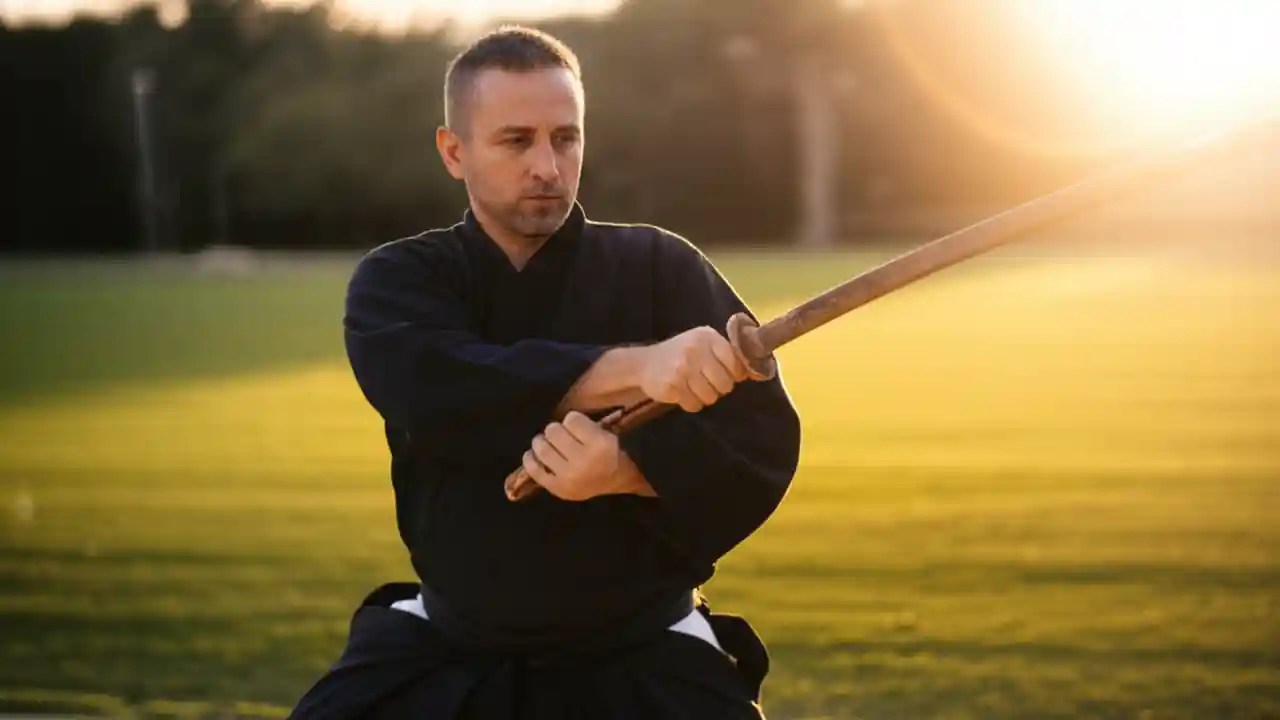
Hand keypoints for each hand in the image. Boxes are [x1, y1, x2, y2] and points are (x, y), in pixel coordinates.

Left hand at [522, 411, 651, 500]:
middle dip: (555, 430)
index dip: (573, 420)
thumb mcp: (607, 434)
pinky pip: (534, 470)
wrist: (614, 482)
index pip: (571, 419)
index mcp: (600, 445)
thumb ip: (585, 425)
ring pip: (542, 448)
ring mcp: (569, 477)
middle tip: (559, 434)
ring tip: (545, 442)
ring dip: (541, 441)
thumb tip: (559, 417)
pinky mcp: (557, 489)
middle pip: (553, 431)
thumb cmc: (609, 453)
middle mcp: (584, 461)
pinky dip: (530, 459)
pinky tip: (534, 454)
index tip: (576, 426)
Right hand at [638, 326, 749, 411]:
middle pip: (725, 383)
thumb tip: (751, 372)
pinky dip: (690, 404)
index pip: (734, 363)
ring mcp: (683, 368)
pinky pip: (693, 405)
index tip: (726, 375)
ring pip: (711, 397)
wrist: (643, 364)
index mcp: (707, 337)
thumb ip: (723, 353)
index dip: (734, 374)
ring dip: (704, 397)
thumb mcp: (700, 344)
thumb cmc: (679, 354)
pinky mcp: (672, 386)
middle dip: (719, 388)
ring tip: (693, 388)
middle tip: (708, 383)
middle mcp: (695, 350)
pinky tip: (682, 393)